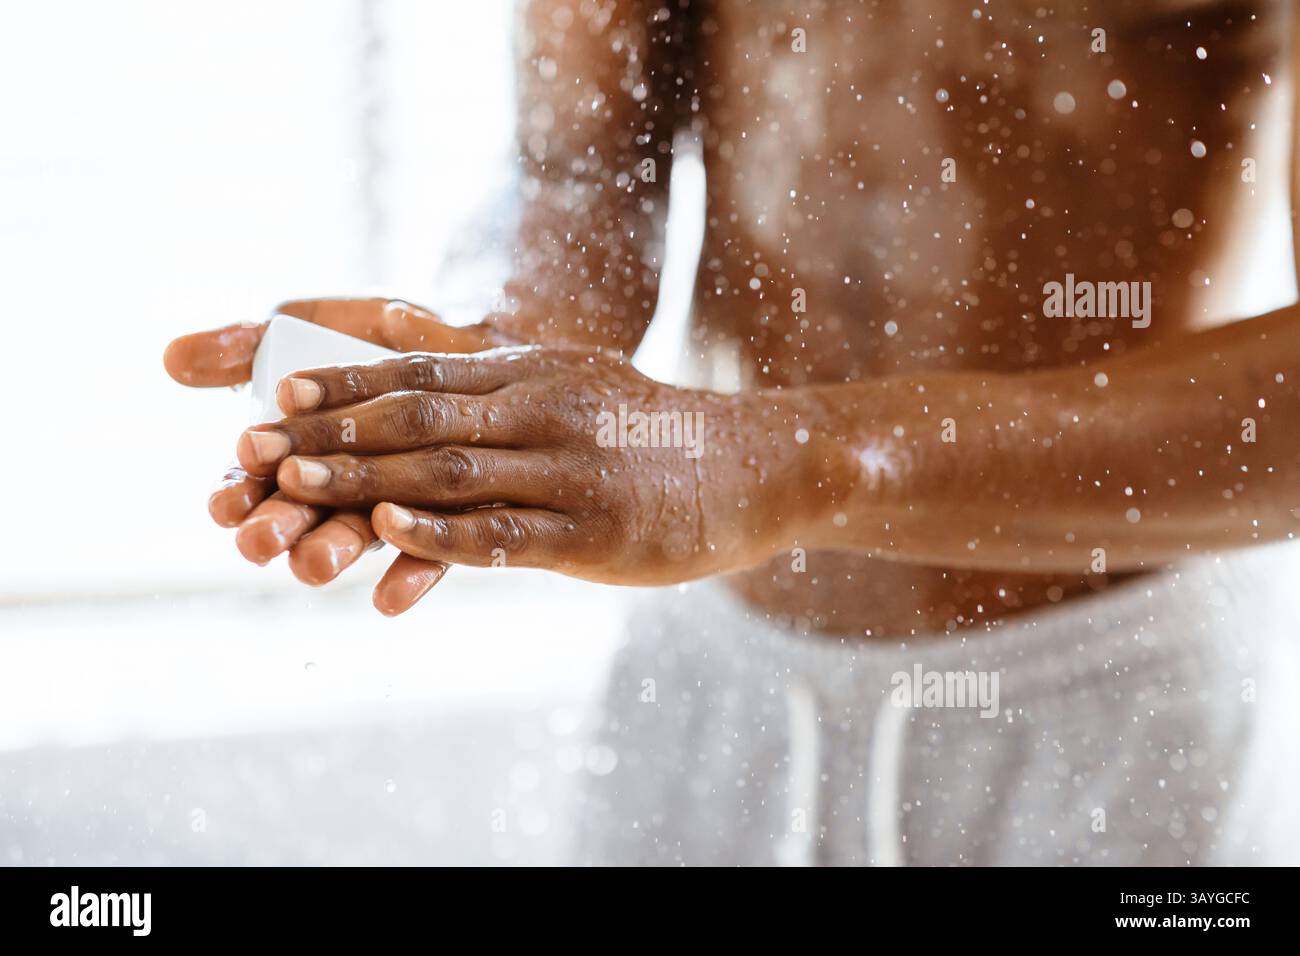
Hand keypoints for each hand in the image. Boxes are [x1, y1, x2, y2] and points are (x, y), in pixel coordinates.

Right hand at [163, 297, 513, 613]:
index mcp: (315, 437)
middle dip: (282, 523)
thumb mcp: (332, 320)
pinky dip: (415, 571)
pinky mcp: (467, 515)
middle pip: (313, 505)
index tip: (221, 504)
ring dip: (335, 549)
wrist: (509, 344)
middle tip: (257, 539)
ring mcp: (412, 499)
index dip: (242, 488)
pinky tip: (391, 598)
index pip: (268, 469)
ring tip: (313, 564)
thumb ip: (252, 343)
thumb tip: (173, 358)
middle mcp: (358, 477)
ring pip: (366, 530)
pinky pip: (441, 548)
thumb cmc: (409, 336)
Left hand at [239, 346, 819, 585]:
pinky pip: (502, 533)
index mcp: (533, 370)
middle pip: (419, 416)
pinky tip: (388, 531)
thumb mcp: (574, 371)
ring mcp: (567, 469)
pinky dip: (439, 532)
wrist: (753, 466)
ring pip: (449, 471)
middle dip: (332, 434)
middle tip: (256, 454)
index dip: (342, 386)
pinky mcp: (591, 532)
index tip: (273, 402)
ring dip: (365, 478)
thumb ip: (490, 358)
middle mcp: (543, 409)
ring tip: (297, 488)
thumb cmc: (651, 426)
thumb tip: (401, 323)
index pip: (419, 371)